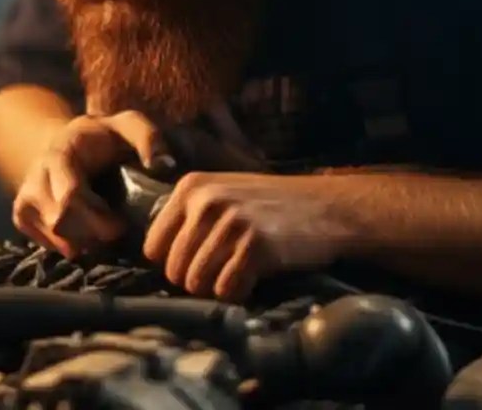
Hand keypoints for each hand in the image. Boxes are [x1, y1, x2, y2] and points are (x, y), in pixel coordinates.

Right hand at [13, 111, 170, 257]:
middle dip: (94, 235)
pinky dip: (73, 245)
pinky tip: (86, 231)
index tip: (121, 225)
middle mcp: (35, 176)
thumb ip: (148, 137)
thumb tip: (162, 165)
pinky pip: (48, 244)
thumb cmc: (104, 136)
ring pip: (55, 238)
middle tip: (117, 232)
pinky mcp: (21, 215)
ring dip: (86, 242)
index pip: (70, 196)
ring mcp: (25, 197)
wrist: (67, 141)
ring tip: (104, 231)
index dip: (98, 218)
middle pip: (61, 223)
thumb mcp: (129, 125)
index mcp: (59, 154)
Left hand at [143, 172, 353, 301]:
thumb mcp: (223, 193)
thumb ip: (190, 217)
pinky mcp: (255, 246)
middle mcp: (206, 201)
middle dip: (196, 281)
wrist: (328, 206)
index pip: (153, 247)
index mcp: (191, 187)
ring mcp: (231, 223)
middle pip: (174, 270)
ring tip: (238, 275)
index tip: (199, 262)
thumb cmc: (272, 206)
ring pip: (196, 284)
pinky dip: (238, 293)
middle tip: (223, 273)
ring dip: (217, 289)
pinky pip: (226, 290)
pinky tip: (254, 279)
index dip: (174, 263)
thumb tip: (158, 260)